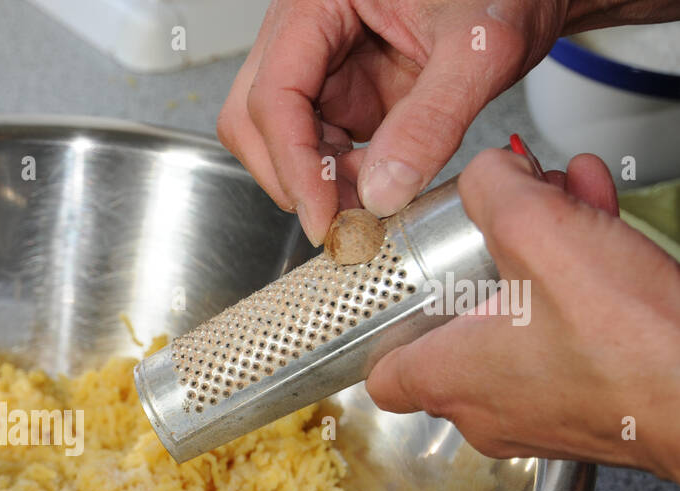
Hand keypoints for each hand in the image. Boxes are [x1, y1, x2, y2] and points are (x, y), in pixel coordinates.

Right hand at [217, 0, 566, 243]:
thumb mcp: (483, 47)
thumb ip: (434, 118)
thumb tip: (383, 192)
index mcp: (316, 1)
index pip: (274, 96)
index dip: (294, 166)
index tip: (325, 219)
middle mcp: (303, 30)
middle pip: (255, 120)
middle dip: (295, 177)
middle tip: (344, 221)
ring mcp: (318, 63)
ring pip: (279, 138)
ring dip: (317, 180)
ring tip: (373, 200)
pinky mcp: (341, 89)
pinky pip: (318, 143)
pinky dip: (339, 175)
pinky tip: (379, 183)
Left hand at [365, 149, 679, 482]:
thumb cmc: (628, 340)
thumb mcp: (539, 231)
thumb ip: (493, 191)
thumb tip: (485, 175)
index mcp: (451, 381)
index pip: (381, 374)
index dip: (384, 329)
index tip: (398, 292)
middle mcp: (487, 410)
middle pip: (458, 328)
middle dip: (484, 260)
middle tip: (508, 219)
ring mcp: (538, 416)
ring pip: (519, 324)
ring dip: (538, 260)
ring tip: (567, 202)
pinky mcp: (589, 407)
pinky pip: (564, 339)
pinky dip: (575, 289)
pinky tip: (600, 229)